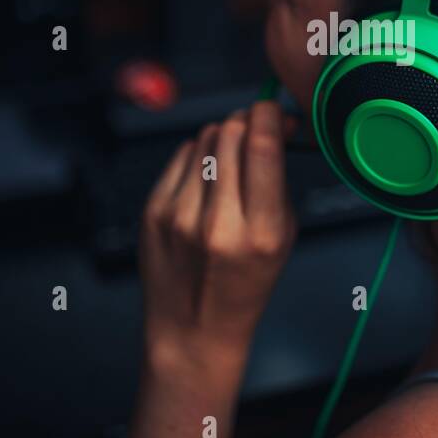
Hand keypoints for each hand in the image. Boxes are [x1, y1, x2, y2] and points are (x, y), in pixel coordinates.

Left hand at [140, 101, 297, 366]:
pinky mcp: (154, 212)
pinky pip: (182, 157)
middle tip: (255, 127)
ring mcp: (180, 216)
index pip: (263, 147)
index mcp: (262, 232)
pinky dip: (198, 157)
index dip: (269, 114)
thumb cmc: (245, 282)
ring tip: (231, 161)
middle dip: (247, 121)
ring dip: (223, 137)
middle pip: (231, 134)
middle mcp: (219, 223)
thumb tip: (275, 124)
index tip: (274, 109)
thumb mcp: (283, 237)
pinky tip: (206, 180)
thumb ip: (280, 179)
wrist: (194, 329)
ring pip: (205, 139)